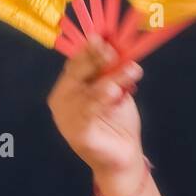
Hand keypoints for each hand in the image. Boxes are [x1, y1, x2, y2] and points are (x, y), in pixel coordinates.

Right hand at [47, 36, 143, 176]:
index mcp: (69, 87)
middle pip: (77, 73)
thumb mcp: (117, 91)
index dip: (89, 49)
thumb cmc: (118, 121)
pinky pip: (90, 113)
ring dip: (112, 79)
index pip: (76, 63)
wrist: (123, 157)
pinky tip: (116, 93)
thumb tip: (121, 47)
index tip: (105, 38)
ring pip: (90, 91)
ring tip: (132, 70)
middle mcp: (62, 100)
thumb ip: (114, 72)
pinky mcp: (78, 133)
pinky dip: (102, 101)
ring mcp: (67, 118)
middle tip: (114, 51)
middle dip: (96, 59)